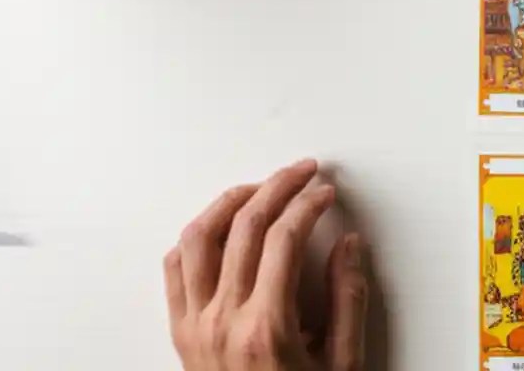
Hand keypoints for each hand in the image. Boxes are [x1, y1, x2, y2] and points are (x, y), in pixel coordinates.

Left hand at [164, 160, 368, 370]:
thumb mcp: (343, 363)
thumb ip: (348, 300)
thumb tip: (347, 246)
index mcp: (266, 327)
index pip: (284, 238)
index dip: (309, 204)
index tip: (326, 193)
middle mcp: (223, 320)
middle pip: (245, 226)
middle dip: (277, 187)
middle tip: (301, 172)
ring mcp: (195, 325)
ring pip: (200, 237)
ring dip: (230, 202)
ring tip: (258, 188)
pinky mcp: (181, 332)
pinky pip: (175, 269)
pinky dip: (195, 238)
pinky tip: (218, 227)